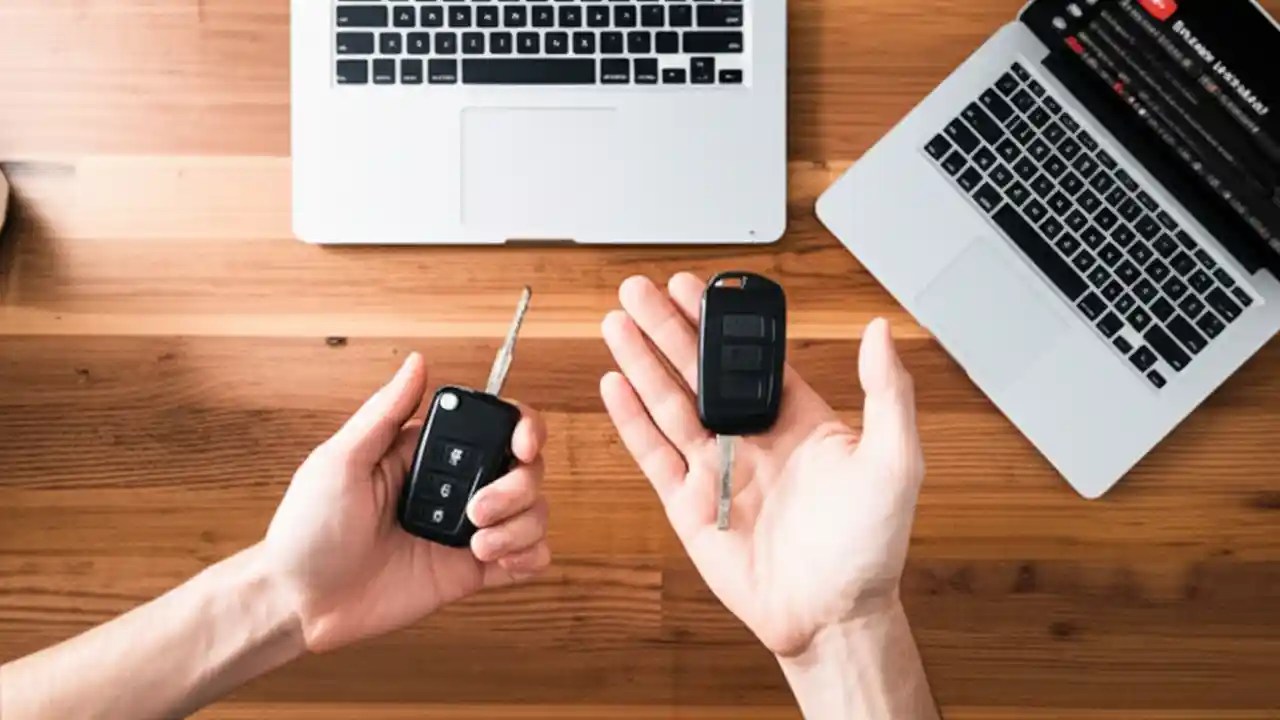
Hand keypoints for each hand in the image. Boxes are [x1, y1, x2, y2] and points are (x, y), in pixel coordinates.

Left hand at [263, 353, 551, 652]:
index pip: (495, 427)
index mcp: (426, 454)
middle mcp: (454, 488)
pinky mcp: (470, 572)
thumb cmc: (307, 530)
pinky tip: (501, 561)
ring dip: (520, 526)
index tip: (522, 446)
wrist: (300, 603)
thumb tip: (418, 362)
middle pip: (525, 469)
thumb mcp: (340, 461)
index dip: (524, 429)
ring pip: (532, 513)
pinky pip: (527, 558)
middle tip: (476, 512)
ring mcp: (465, 531)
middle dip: (517, 488)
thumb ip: (385, 412)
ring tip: (479, 545)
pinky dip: (529, 557)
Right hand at [600, 274, 924, 657]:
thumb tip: (880, 332)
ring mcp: (717, 468)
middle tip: (641, 289)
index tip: (699, 286)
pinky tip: (615, 383)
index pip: (750, 356)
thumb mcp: (895, 461)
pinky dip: (631, 418)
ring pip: (669, 402)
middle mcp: (752, 437)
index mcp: (798, 419)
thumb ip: (887, 393)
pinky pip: (654, 453)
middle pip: (699, 368)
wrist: (832, 616)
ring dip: (642, 360)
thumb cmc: (869, 548)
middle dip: (668, 326)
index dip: (721, 319)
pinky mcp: (689, 504)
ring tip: (618, 322)